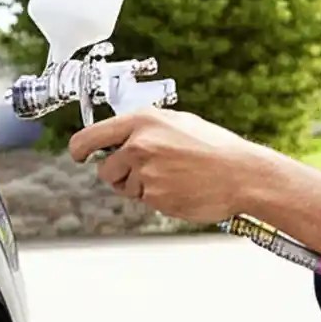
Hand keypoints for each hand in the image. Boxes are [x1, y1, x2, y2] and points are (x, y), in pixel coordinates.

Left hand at [67, 107, 268, 223]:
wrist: (242, 173)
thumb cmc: (215, 148)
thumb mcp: (178, 122)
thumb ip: (144, 128)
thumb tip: (119, 136)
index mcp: (142, 121)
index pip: (91, 136)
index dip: (79, 149)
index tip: (78, 154)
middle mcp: (139, 145)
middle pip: (106, 168)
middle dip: (119, 174)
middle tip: (146, 171)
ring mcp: (145, 172)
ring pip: (125, 187)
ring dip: (140, 186)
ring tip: (173, 176)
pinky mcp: (154, 196)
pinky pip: (144, 200)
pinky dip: (157, 198)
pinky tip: (180, 187)